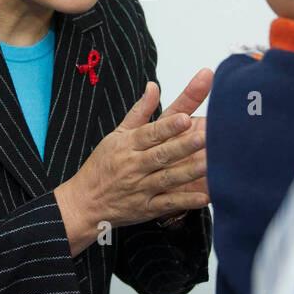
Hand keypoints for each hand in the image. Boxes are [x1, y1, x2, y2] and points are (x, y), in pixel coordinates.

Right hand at [54, 76, 209, 255]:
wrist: (83, 203)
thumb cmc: (102, 166)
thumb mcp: (117, 135)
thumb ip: (140, 112)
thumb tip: (153, 86)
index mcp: (129, 145)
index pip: (151, 133)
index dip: (168, 126)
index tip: (185, 118)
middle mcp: (135, 165)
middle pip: (162, 155)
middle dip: (183, 146)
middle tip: (204, 136)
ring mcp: (141, 188)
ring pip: (168, 179)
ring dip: (189, 172)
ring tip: (209, 163)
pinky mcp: (147, 208)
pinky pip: (168, 204)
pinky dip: (185, 201)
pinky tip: (204, 197)